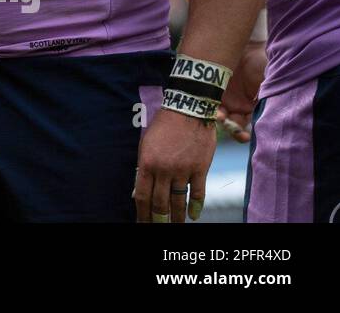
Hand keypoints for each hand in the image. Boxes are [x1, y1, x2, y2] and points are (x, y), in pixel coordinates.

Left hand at [134, 107, 215, 222]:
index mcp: (147, 163)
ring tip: (175, 226)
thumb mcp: (146, 145)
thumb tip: (139, 192)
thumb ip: (144, 169)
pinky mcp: (200, 169)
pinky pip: (197, 193)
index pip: (142, 196)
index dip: (142, 213)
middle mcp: (164, 170)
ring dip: (176, 217)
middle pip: (160, 203)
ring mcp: (183, 170)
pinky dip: (195, 206)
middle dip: (158, 220)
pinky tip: (193, 215)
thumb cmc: (163, 126)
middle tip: (158, 229)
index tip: (143, 223)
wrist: (187, 110)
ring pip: (178, 201)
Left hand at [217, 40, 265, 142]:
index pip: (251, 126)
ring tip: (219, 115)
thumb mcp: (270, 81)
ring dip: (219, 118)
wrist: (244, 44)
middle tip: (229, 125)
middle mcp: (241, 106)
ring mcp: (226, 98)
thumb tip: (270, 116)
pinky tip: (209, 106)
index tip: (242, 137)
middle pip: (234, 124)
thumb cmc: (261, 62)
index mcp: (256, 106)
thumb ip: (268, 98)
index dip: (245, 133)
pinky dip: (208, 107)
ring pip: (221, 116)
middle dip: (231, 128)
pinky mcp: (212, 89)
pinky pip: (208, 102)